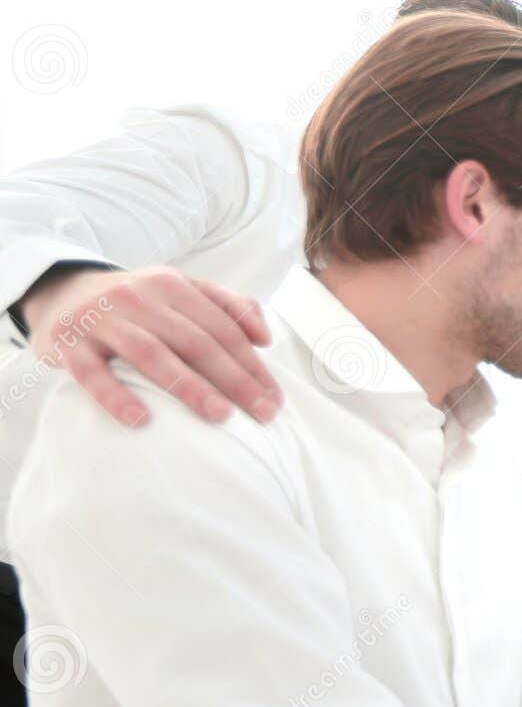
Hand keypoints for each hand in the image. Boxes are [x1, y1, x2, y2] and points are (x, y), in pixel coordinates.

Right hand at [20, 265, 278, 427]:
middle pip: (196, 341)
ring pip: (152, 354)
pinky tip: (141, 420)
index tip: (275, 400)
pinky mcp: (67, 342)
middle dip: (235, 380)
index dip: (253, 365)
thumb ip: (226, 305)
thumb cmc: (137, 303)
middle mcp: (138, 297)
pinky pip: (91, 373)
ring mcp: (101, 319)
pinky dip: (116, 396)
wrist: (61, 291)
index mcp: (172, 285)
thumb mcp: (180, 291)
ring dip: (189, 386)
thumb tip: (264, 337)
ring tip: (221, 416)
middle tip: (262, 415)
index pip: (223, 329)